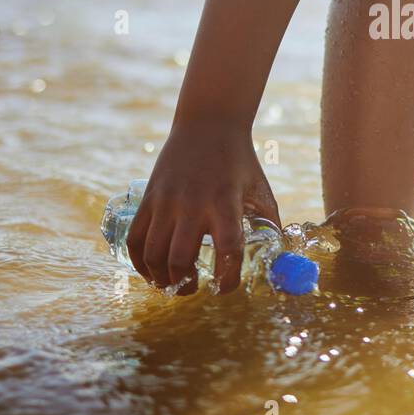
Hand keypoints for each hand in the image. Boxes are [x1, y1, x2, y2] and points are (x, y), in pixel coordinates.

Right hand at [125, 119, 279, 294]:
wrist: (208, 124)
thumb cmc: (239, 162)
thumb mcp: (260, 190)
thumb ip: (269, 225)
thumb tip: (278, 262)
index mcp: (225, 202)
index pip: (228, 249)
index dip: (227, 278)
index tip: (225, 288)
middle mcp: (193, 203)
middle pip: (180, 259)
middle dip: (185, 285)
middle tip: (192, 289)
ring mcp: (166, 201)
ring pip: (153, 254)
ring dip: (161, 278)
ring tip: (172, 284)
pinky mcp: (148, 198)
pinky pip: (135, 239)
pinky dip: (139, 262)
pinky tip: (151, 271)